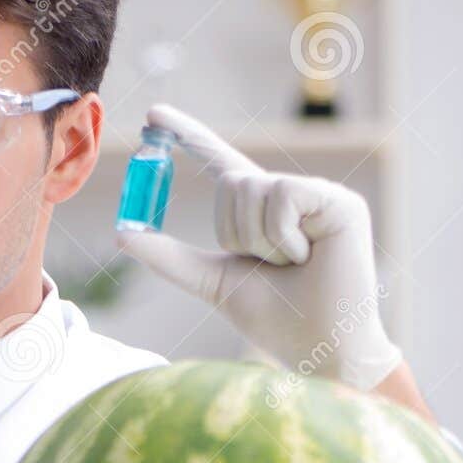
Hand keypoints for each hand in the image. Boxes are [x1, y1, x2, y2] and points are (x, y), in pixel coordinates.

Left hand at [115, 104, 401, 391]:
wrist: (322, 349)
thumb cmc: (277, 320)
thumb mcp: (214, 282)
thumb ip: (171, 257)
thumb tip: (122, 233)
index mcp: (261, 211)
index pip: (218, 162)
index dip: (188, 136)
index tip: (153, 114)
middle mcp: (289, 195)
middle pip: (232, 183)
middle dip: (237, 233)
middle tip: (270, 266)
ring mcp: (318, 195)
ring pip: (254, 188)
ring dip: (261, 240)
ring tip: (293, 265)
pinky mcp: (340, 201)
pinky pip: (285, 196)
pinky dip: (283, 236)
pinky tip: (308, 257)